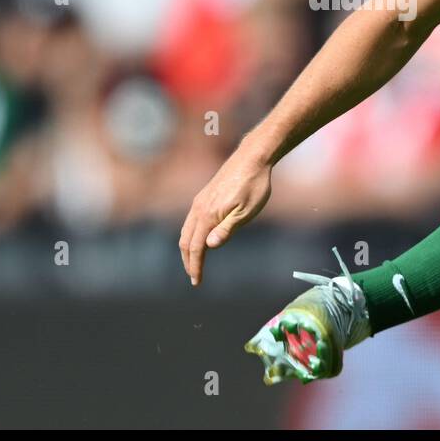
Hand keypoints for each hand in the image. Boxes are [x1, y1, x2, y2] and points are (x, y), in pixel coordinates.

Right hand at [179, 147, 272, 286]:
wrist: (252, 158)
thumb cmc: (254, 186)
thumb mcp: (246, 212)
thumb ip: (227, 230)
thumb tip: (209, 247)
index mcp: (208, 215)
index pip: (196, 247)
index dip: (195, 266)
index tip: (196, 282)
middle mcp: (199, 208)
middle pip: (185, 240)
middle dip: (188, 261)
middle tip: (194, 277)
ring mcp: (200, 201)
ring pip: (186, 229)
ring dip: (187, 248)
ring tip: (194, 262)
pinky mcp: (204, 195)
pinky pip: (191, 220)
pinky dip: (190, 234)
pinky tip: (199, 238)